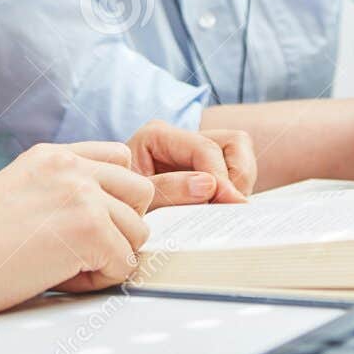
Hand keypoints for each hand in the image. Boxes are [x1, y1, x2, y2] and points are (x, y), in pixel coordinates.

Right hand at [0, 141, 154, 317]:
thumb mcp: (18, 188)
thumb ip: (58, 187)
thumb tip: (101, 212)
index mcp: (54, 155)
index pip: (120, 159)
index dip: (114, 198)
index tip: (87, 224)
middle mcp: (73, 167)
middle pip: (141, 192)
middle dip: (121, 226)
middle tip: (81, 250)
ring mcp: (83, 196)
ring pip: (138, 230)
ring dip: (110, 256)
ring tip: (65, 266)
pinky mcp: (88, 230)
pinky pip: (125, 263)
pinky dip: (99, 281)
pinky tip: (60, 278)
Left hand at [127, 120, 253, 206]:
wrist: (112, 218)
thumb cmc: (120, 206)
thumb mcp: (137, 200)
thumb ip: (169, 191)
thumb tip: (209, 186)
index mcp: (158, 136)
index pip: (204, 148)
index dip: (220, 177)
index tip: (229, 203)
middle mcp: (182, 138)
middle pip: (233, 143)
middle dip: (235, 179)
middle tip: (231, 210)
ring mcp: (198, 152)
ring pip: (241, 155)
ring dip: (240, 184)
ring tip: (226, 211)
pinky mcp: (209, 169)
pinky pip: (240, 172)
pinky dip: (237, 191)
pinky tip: (222, 210)